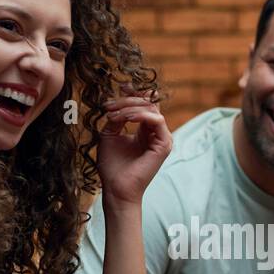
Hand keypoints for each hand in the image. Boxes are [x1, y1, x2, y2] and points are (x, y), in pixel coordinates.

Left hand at [97, 83, 171, 206]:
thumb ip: (117, 118)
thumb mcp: (110, 134)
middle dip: (127, 100)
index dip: (134, 94)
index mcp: (144, 131)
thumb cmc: (112, 165)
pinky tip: (125, 118)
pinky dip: (140, 116)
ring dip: (130, 108)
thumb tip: (120, 104)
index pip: (144, 105)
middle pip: (147, 104)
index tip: (121, 86)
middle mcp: (155, 133)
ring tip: (113, 114)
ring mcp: (162, 138)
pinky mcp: (165, 145)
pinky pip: (157, 120)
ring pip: (151, 109)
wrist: (116, 187)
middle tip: (108, 105)